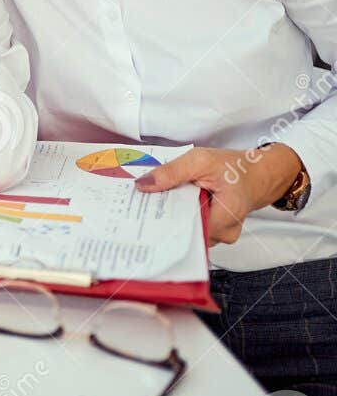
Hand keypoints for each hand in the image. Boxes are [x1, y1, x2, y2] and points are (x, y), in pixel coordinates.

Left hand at [135, 144, 302, 244]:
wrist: (258, 173)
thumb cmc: (235, 167)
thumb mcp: (201, 160)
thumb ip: (172, 172)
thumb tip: (143, 185)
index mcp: (225, 217)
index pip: (187, 230)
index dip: (162, 221)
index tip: (139, 213)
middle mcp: (223, 234)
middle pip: (185, 233)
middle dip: (162, 219)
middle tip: (138, 207)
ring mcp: (219, 235)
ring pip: (187, 230)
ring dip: (170, 217)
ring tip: (150, 204)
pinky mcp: (214, 230)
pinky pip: (192, 226)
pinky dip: (179, 215)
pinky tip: (167, 205)